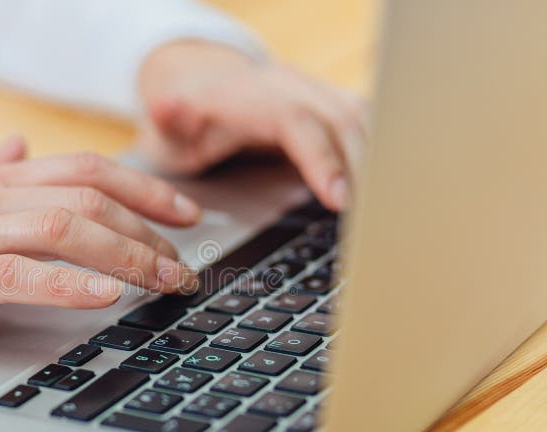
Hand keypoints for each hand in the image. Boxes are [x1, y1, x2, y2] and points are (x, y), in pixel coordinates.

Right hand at [0, 137, 200, 337]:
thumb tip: (19, 145)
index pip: (83, 169)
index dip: (143, 186)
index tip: (186, 212)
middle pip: (86, 197)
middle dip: (148, 230)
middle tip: (187, 263)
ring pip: (59, 229)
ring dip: (125, 255)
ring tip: (166, 282)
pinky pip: (11, 274)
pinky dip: (64, 283)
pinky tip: (104, 295)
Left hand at [138, 41, 366, 210]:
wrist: (203, 84)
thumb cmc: (189, 119)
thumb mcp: (170, 124)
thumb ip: (171, 117)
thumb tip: (166, 106)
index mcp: (255, 96)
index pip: (300, 123)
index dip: (323, 160)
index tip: (338, 200)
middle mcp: (292, 87)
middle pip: (342, 123)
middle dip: (362, 172)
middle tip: (372, 226)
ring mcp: (316, 92)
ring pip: (363, 121)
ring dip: (377, 165)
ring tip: (384, 215)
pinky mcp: (331, 103)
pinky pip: (366, 123)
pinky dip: (379, 154)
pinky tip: (384, 189)